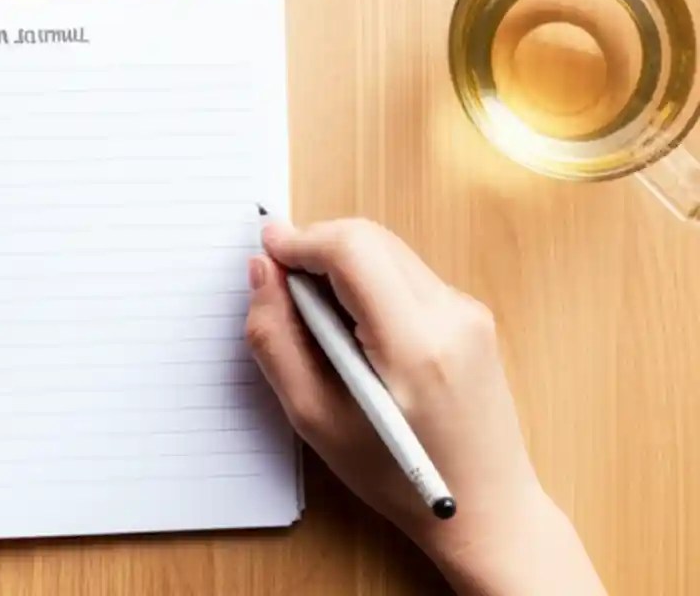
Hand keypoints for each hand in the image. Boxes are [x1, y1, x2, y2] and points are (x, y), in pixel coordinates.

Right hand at [246, 219, 603, 594]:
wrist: (485, 508)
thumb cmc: (396, 477)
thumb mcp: (314, 417)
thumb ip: (276, 339)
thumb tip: (263, 272)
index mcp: (412, 342)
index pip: (351, 248)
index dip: (300, 241)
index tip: (266, 254)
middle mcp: (449, 313)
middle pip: (369, 239)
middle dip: (317, 249)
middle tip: (283, 289)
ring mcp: (468, 310)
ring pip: (387, 252)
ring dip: (341, 266)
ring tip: (318, 321)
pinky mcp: (472, 316)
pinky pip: (406, 274)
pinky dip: (368, 284)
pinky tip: (355, 332)